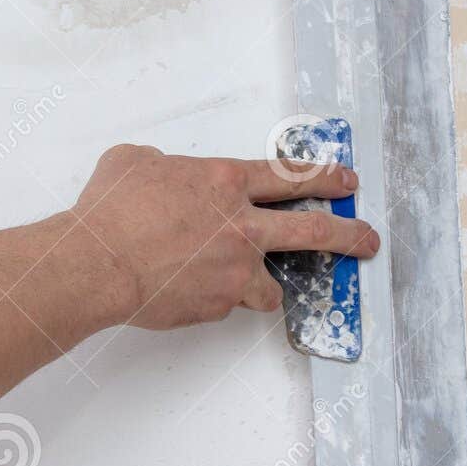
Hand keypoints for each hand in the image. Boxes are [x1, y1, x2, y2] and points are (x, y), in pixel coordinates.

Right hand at [70, 144, 379, 329]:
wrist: (98, 263)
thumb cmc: (110, 212)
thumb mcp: (134, 162)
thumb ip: (162, 166)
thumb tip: (162, 174)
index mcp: (225, 181)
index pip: (290, 176)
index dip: (324, 176)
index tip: (345, 180)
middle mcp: (242, 225)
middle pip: (314, 229)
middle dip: (350, 234)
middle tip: (368, 240)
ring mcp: (236, 268)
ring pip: (274, 284)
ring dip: (268, 286)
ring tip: (259, 290)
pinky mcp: (221, 303)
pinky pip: (228, 303)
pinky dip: (216, 301)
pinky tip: (191, 296)